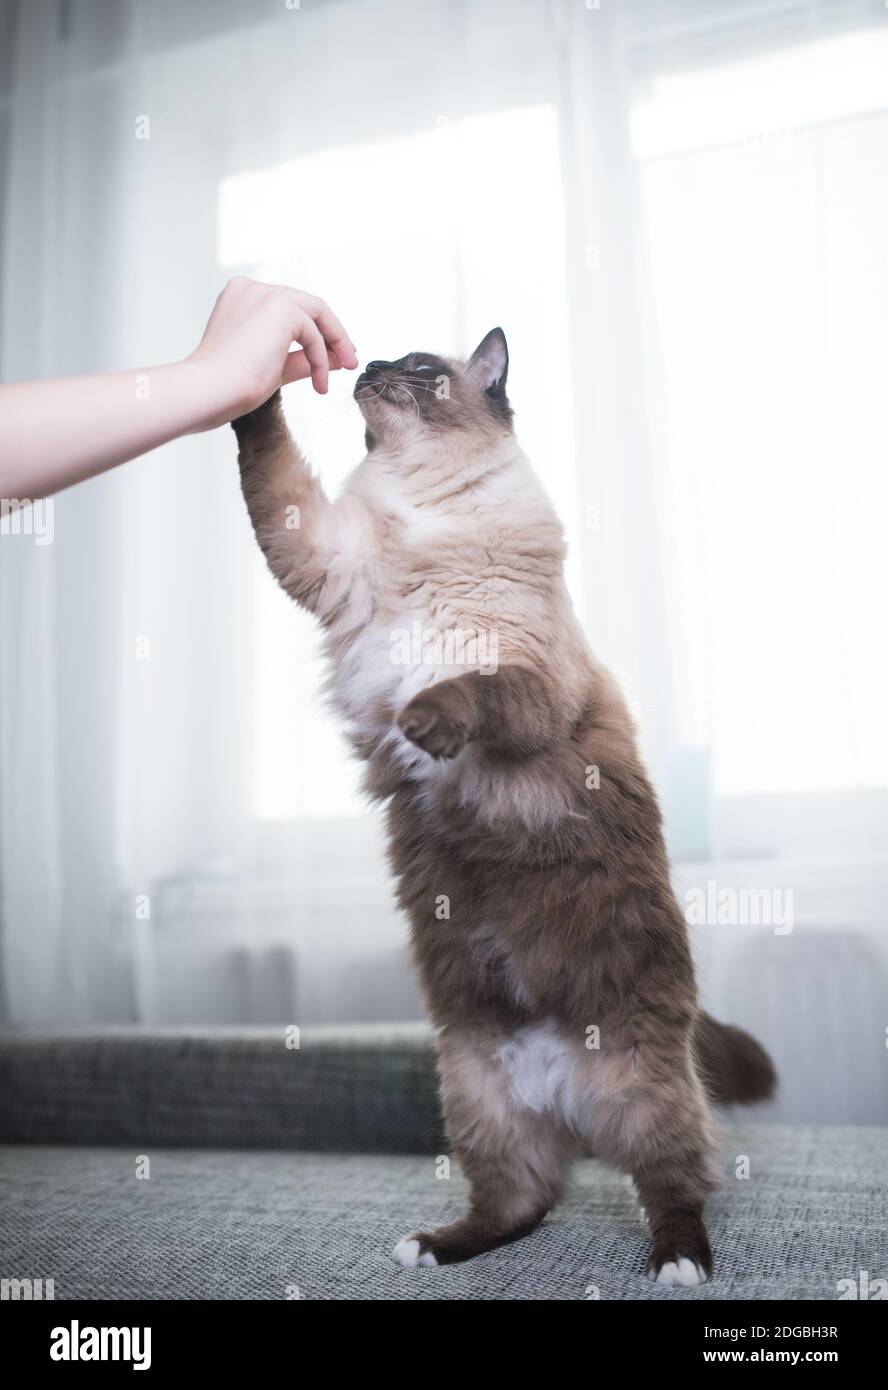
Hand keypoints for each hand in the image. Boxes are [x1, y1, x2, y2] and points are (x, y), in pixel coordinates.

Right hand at [188, 277, 358, 424]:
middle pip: (307, 305)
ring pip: (316, 313)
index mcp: (241, 298)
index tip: (334, 355)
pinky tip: (319, 384)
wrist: (209, 391)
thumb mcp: (274, 368)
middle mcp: (251, 288)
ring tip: (346, 369)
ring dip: (334, 343)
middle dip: (332, 333)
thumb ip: (303, 359)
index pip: (289, 308)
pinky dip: (321, 358)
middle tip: (350, 360)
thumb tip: (339, 359)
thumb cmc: (229, 387)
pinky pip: (313, 332)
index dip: (315, 330)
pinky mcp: (279, 306)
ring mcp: (264, 293)